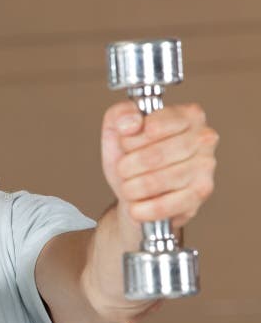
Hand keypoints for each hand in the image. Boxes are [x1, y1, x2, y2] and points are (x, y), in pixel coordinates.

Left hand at [101, 100, 218, 229]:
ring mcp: (206, 166)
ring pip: (159, 180)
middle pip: (155, 155)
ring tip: (128, 187)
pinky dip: (144, 208)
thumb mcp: (116, 130)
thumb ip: (119, 115)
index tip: (125, 144)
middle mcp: (203, 137)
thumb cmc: (131, 157)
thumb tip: (132, 122)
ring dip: (133, 187)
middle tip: (123, 169)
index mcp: (187, 115)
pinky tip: (136, 206)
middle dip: (128, 166)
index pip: (153, 126)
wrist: (134, 191)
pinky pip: (167, 205)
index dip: (130, 139)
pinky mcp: (201, 193)